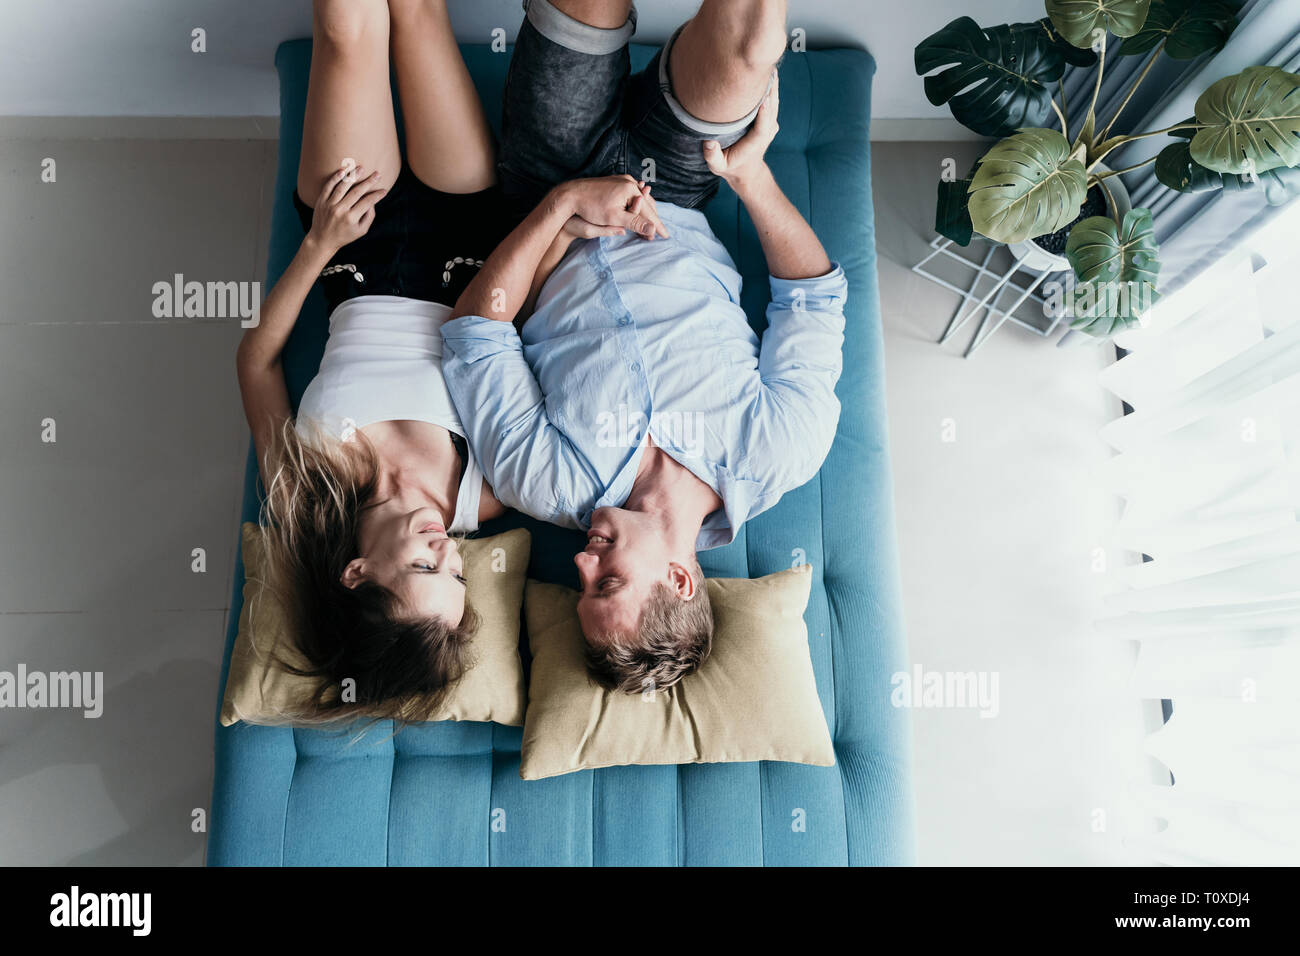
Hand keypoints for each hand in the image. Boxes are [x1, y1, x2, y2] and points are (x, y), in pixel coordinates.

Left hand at [306, 164, 387, 252]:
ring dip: (353, 176)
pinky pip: (328, 186)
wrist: (322, 240)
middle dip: (369, 182)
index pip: (367, 202)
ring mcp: (330, 204)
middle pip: (357, 192)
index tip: (384, 190)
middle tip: (377, 174)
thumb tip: (373, 202)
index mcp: (351, 218)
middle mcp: (340, 210)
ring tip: (361, 168)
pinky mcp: (321, 201)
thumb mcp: (361, 231)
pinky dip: (335, 177)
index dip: (377, 195)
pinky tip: (343, 171)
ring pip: (342, 186)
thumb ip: (369, 217)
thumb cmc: (345, 236)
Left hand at [556, 175, 669, 239]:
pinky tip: (639, 211)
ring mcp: (621, 180)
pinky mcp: (615, 181)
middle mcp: (628, 181)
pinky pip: (632, 195)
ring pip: (640, 198)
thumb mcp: (614, 218)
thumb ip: (635, 223)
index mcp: (630, 189)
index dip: (657, 226)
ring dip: (645, 212)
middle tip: (659, 234)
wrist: (570, 194)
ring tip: (650, 225)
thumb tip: (653, 230)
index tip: (665, 236)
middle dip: (653, 219)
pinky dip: (637, 205)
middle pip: (647, 203)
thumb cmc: (590, 207)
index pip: (648, 211)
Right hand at [703, 74, 779, 188]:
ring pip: (774, 99)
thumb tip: (709, 143)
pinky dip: (770, 83)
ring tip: (765, 61)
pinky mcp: (770, 117)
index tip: (763, 97)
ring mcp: (771, 122)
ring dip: (771, 81)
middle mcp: (768, 130)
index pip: (763, 126)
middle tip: (764, 66)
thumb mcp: (718, 166)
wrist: (747, 170)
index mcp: (757, 142)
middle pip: (772, 106)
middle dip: (769, 88)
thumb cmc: (730, 166)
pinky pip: (772, 97)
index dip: (764, 112)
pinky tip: (764, 68)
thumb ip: (713, 156)